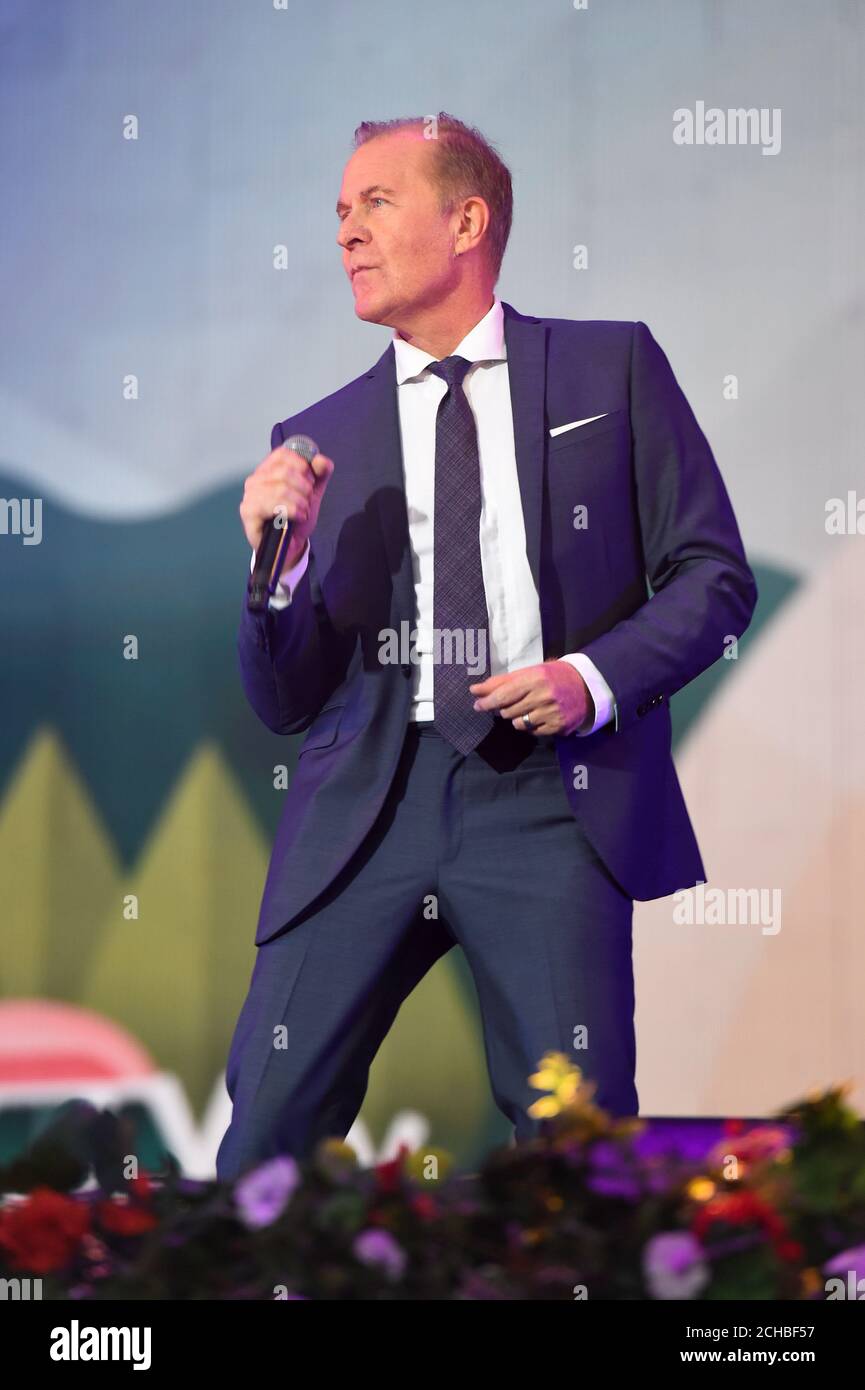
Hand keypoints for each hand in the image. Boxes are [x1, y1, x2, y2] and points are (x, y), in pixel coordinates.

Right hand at [239, 443, 334, 570]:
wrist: (290, 546)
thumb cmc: (297, 517)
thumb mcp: (313, 493)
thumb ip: (320, 474)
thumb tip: (321, 460)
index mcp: (268, 469)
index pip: (284, 454)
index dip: (303, 466)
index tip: (310, 483)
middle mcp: (255, 479)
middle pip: (285, 471)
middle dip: (305, 488)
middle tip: (306, 502)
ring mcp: (249, 495)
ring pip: (281, 488)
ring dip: (301, 502)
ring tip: (302, 512)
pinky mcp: (248, 511)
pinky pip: (275, 504)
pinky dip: (293, 511)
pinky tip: (297, 518)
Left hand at [469, 661, 593, 736]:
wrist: (586, 687)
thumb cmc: (552, 677)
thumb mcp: (529, 672)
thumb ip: (502, 681)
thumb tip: (475, 690)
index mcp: (535, 678)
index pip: (504, 694)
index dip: (487, 701)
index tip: (477, 704)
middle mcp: (543, 696)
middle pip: (508, 711)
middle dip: (505, 708)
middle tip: (513, 702)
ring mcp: (551, 712)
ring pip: (518, 724)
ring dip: (517, 718)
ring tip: (530, 708)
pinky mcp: (557, 726)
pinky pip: (532, 732)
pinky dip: (531, 726)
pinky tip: (540, 716)